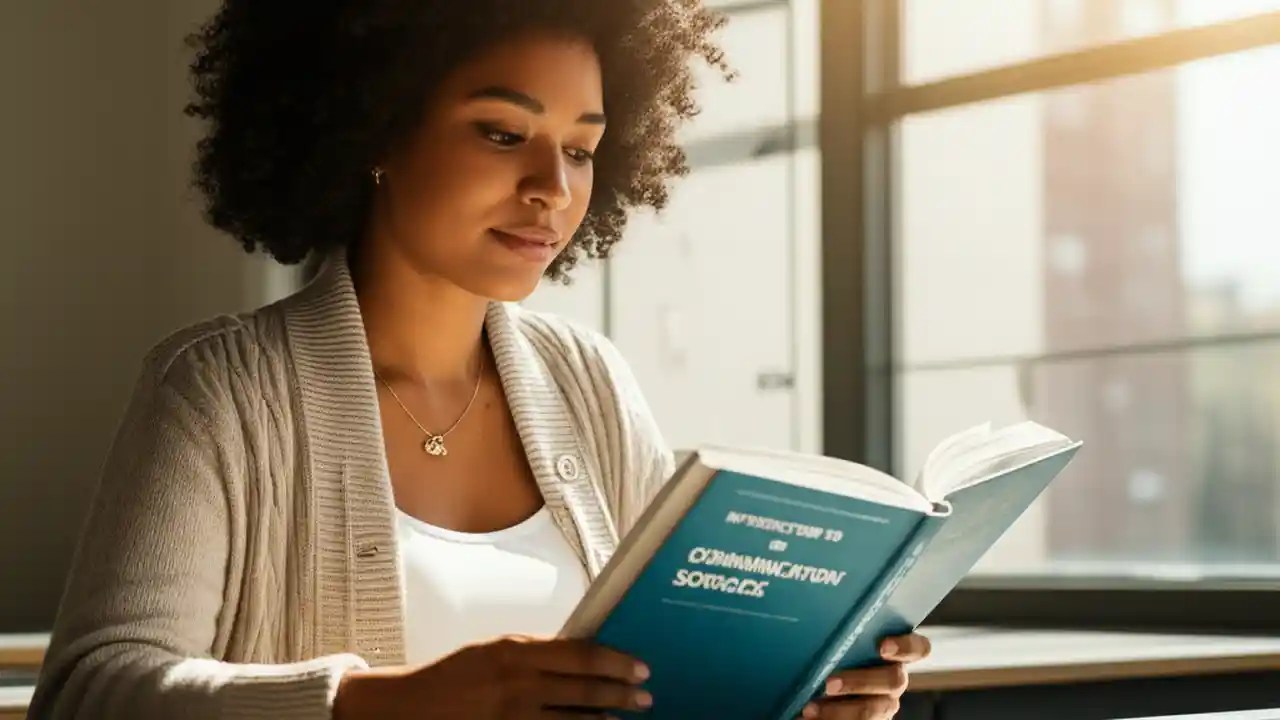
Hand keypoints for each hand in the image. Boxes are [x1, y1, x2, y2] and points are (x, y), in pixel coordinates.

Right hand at [333, 635, 652, 718]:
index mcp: (516, 652)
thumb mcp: (495, 651)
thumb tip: (581, 656)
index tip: (640, 666)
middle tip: (646, 696)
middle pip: (586, 689)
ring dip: (607, 719)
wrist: (410, 708)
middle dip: (622, 694)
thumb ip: (535, 653)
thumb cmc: (454, 675)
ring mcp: (514, 717)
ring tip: (628, 718)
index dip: (617, 662)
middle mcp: (518, 684)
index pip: (581, 654)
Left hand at [798, 632, 931, 718]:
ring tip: (811, 708)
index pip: (918, 648)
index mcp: (893, 654)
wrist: (821, 687)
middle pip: (894, 680)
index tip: (883, 646)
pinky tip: (808, 716)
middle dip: (860, 681)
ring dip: (840, 710)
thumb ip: (843, 635)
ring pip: (873, 710)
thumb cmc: (830, 655)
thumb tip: (814, 616)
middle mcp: (893, 679)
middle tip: (829, 683)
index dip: (906, 646)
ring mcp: (883, 705)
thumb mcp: (839, 643)